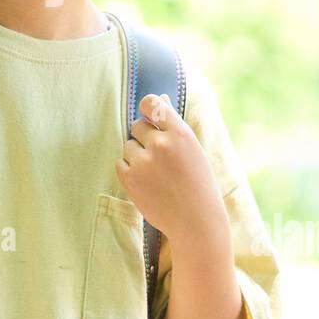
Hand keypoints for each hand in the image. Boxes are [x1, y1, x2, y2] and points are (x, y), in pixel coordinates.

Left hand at [115, 93, 225, 244]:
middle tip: (160, 157)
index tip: (150, 116)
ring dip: (137, 155)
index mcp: (180, 133)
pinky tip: (147, 182)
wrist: (196, 221)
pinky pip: (120, 163)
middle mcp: (160, 144)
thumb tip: (160, 97)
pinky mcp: (130, 179)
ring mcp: (143, 162)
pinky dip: (129, 170)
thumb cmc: (198, 182)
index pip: (151, 103)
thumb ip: (173, 124)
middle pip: (137, 125)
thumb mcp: (192, 149)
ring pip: (128, 145)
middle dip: (145, 138)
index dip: (147, 108)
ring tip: (157, 174)